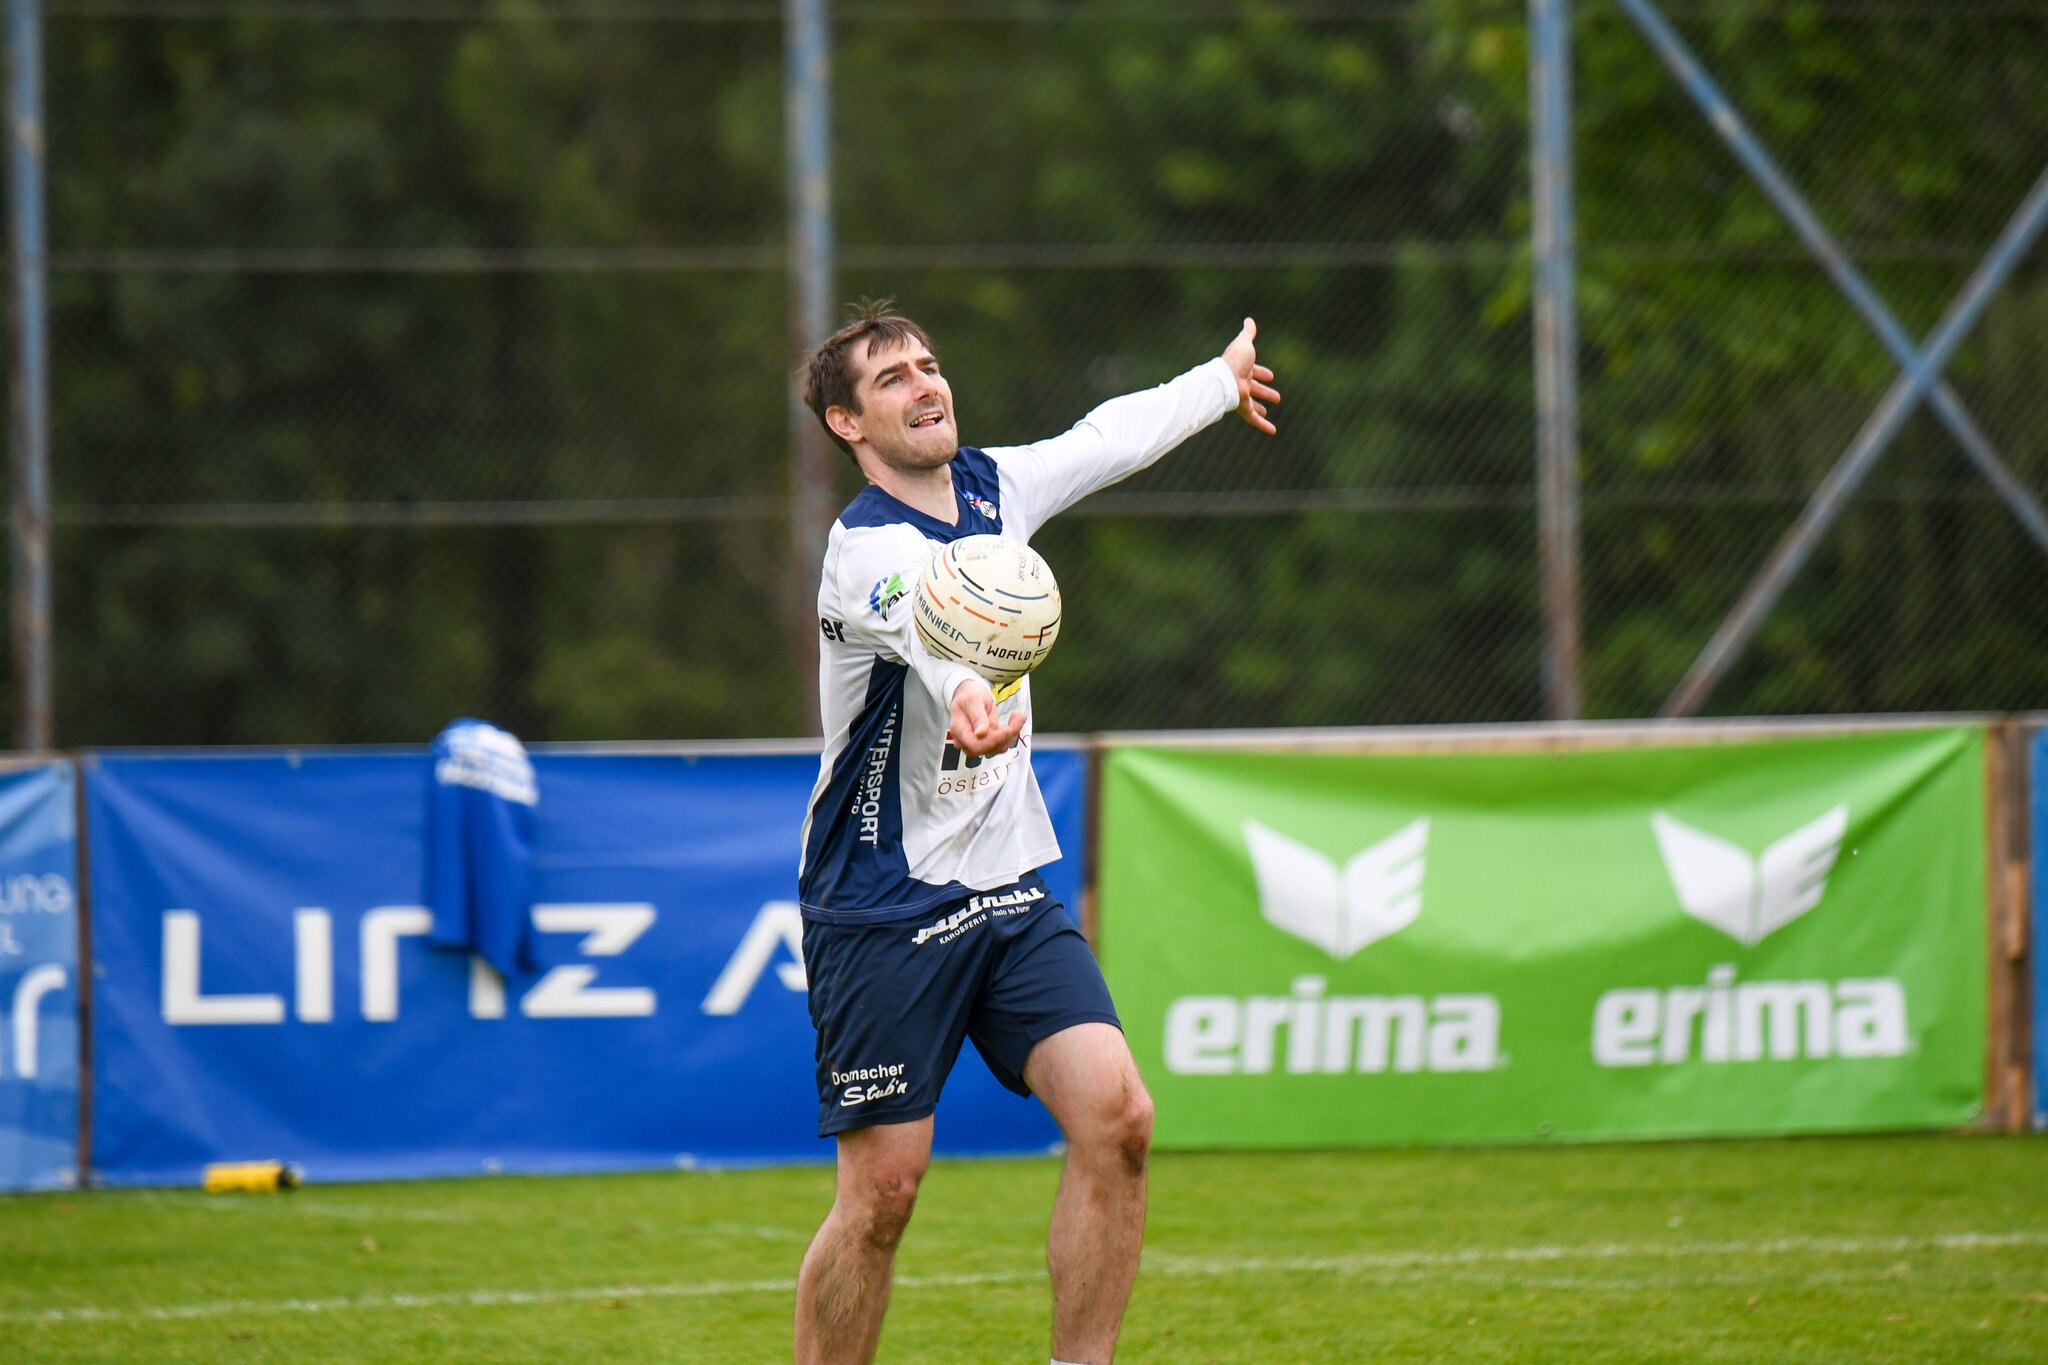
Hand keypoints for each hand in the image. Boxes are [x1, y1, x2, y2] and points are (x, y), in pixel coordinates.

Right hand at [949, 679, 1025, 757]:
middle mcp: (966, 742)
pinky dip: (1012, 733)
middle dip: (1006, 736)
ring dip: (1012, 734)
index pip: (975, 745)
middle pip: (988, 748)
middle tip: (1019, 717)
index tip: (1008, 729)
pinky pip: (1002, 743)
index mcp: (959, 730)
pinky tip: (1015, 719)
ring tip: (1019, 716)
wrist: (971, 696)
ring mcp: (977, 744)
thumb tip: (980, 734)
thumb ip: (977, 717)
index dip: (993, 741)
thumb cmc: (969, 696)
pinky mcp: (988, 743)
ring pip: (998, 748)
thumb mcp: (973, 700)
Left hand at [1223, 317, 1280, 434]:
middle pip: (1255, 388)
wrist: (1225, 378)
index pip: (1255, 370)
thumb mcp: (1244, 343)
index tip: (1270, 376)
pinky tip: (1273, 432)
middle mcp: (1242, 382)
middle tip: (1276, 397)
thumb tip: (1249, 319)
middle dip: (1264, 392)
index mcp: (1242, 368)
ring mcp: (1242, 396)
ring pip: (1253, 404)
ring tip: (1269, 411)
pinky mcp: (1242, 407)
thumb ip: (1247, 333)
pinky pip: (1254, 419)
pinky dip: (1263, 426)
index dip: (1262, 372)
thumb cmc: (1235, 360)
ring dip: (1262, 408)